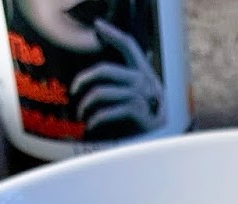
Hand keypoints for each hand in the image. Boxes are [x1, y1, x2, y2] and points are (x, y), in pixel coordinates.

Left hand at [71, 19, 164, 134]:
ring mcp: (141, 96)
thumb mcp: (140, 99)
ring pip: (100, 93)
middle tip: (74, 91)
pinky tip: (91, 125)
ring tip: (82, 114)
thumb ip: (126, 85)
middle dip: (83, 79)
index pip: (129, 46)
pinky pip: (106, 112)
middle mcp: (144, 80)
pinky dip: (94, 120)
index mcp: (145, 73)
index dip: (113, 33)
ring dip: (86, 105)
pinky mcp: (137, 112)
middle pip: (104, 70)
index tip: (98, 26)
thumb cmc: (146, 124)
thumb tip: (100, 77)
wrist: (163, 145)